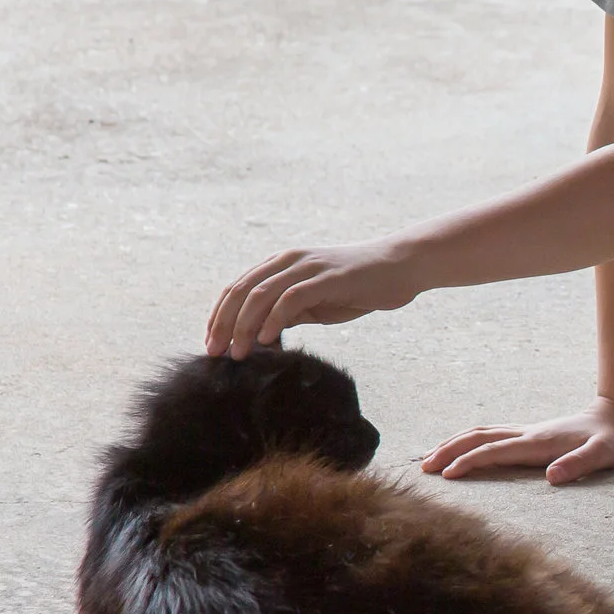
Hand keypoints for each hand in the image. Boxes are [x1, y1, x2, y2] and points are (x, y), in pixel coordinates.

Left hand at [206, 240, 419, 358]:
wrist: (402, 266)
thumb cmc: (362, 285)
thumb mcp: (319, 301)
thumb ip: (291, 311)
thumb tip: (262, 333)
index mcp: (283, 263)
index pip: (238, 287)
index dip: (219, 316)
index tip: (211, 343)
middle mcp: (290, 260)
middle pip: (241, 291)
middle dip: (223, 324)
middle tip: (214, 353)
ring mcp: (308, 267)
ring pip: (260, 294)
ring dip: (243, 326)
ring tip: (237, 353)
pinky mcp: (327, 278)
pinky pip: (291, 298)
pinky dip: (273, 319)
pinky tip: (266, 340)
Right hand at [417, 398, 613, 485]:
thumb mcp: (606, 454)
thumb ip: (580, 464)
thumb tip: (551, 478)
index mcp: (540, 442)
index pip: (496, 451)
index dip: (470, 462)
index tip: (447, 475)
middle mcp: (529, 434)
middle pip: (479, 438)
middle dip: (449, 450)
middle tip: (423, 468)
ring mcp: (529, 432)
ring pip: (482, 433)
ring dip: (455, 443)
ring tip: (431, 459)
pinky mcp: (532, 435)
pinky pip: (493, 436)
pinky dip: (471, 441)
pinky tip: (464, 450)